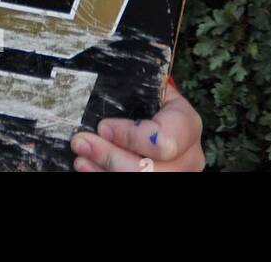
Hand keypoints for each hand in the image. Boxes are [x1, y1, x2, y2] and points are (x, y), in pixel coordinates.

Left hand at [70, 78, 205, 170]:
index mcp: (187, 124)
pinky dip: (104, 176)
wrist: (157, 118)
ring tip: (81, 157)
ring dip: (105, 170)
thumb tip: (100, 84)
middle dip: (111, 157)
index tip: (102, 126)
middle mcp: (189, 156)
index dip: (130, 137)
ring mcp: (178, 174)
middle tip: (81, 143)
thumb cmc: (148, 98)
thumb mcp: (146, 89)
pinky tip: (88, 167)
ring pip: (142, 181)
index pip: (163, 140)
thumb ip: (132, 89)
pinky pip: (134, 185)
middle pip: (152, 171)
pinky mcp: (163, 180)